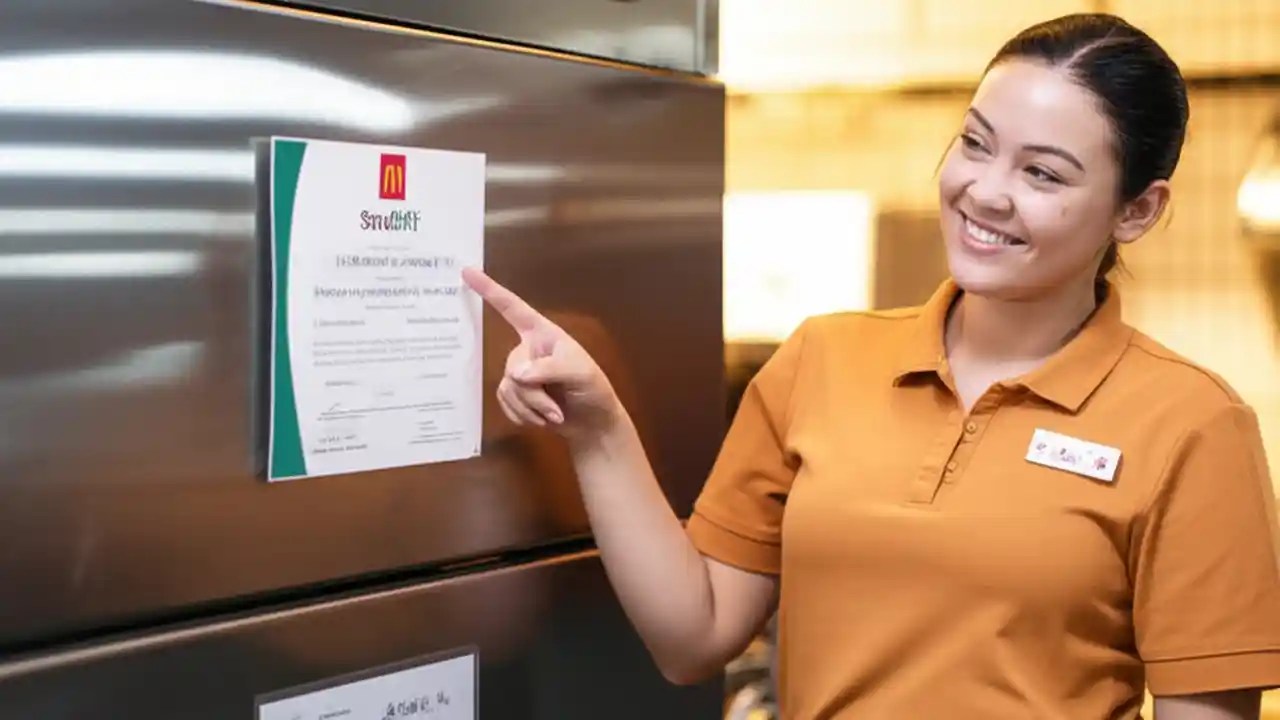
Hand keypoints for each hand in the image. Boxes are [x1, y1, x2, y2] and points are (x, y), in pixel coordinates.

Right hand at [462, 267, 621, 439]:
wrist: (594, 425)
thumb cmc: (593, 390)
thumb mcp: (579, 373)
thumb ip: (549, 369)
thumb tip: (516, 375)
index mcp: (542, 334)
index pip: (512, 308)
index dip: (489, 290)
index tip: (467, 271)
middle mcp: (527, 349)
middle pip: (512, 368)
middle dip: (533, 395)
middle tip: (557, 410)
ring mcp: (520, 373)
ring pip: (508, 390)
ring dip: (531, 409)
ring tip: (555, 415)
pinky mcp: (516, 395)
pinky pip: (505, 404)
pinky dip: (524, 416)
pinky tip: (543, 420)